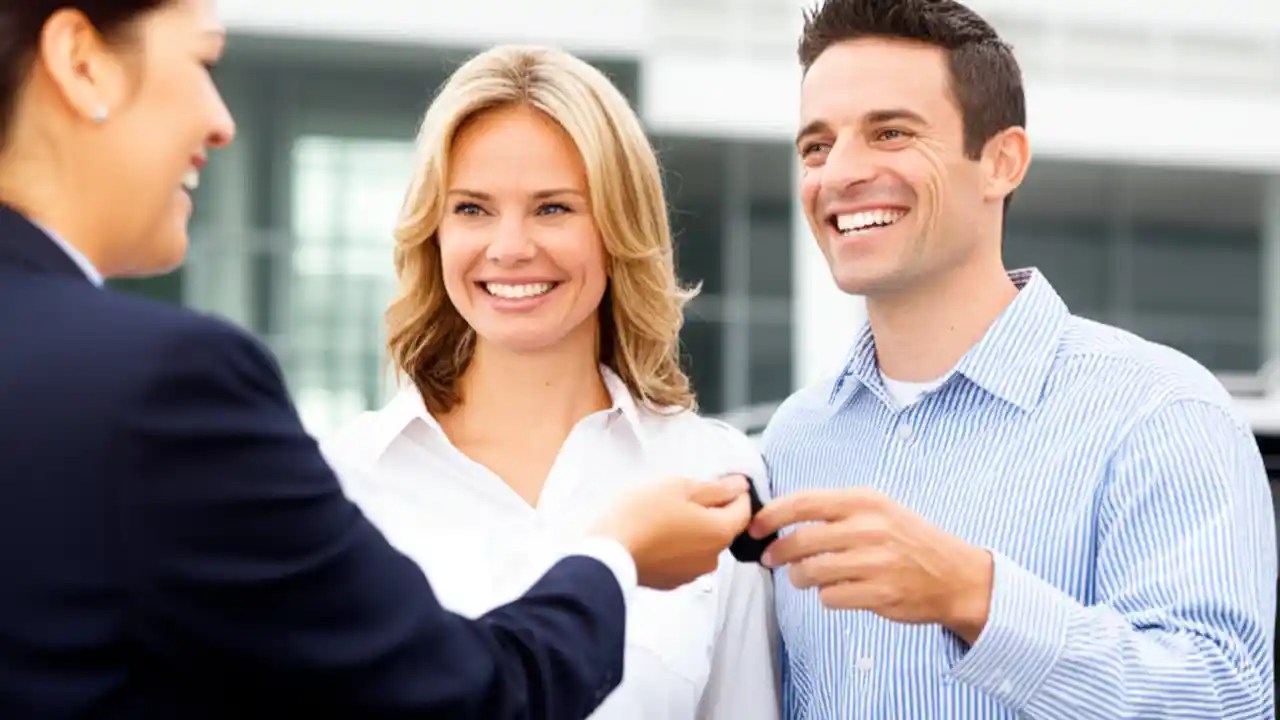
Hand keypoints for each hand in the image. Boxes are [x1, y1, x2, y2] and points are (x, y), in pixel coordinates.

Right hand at [593, 475, 751, 589]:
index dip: (736, 492)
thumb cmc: (642, 514)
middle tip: (683, 495)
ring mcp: (692, 573)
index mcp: (720, 533)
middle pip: (723, 528)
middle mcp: (712, 558)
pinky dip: (678, 546)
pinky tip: (657, 534)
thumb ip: (715, 488)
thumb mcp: (679, 487)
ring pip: (703, 544)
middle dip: (711, 511)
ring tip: (665, 515)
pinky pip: (685, 558)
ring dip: (693, 529)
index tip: (720, 481)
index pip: (744, 510)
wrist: (608, 551)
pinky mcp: (672, 581)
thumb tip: (740, 487)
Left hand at [749, 488, 993, 644]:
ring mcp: (875, 562)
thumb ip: (835, 511)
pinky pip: (830, 597)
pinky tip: (839, 591)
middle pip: (801, 541)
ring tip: (806, 576)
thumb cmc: (908, 541)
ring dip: (800, 578)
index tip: (755, 527)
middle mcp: (869, 528)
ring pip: (811, 572)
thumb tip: (781, 517)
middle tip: (772, 558)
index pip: (803, 502)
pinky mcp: (880, 594)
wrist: (955, 576)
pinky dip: (827, 597)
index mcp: (864, 501)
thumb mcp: (877, 510)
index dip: (771, 515)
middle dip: (778, 552)